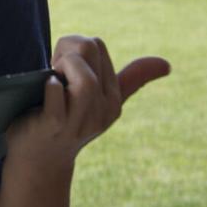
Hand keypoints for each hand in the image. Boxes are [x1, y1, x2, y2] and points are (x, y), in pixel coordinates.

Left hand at [6, 35, 170, 171]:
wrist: (39, 161)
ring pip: (84, 78)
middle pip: (89, 49)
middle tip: (53, 70)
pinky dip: (49, 85)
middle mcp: (102, 111)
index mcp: (112, 99)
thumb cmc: (66, 123)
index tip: (61, 67)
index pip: (97, 45)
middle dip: (65, 49)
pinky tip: (44, 88)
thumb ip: (131, 79)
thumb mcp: (99, 101)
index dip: (73, 46)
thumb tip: (167, 64)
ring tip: (51, 79)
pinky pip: (56, 93)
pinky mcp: (54, 126)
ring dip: (60, 66)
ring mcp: (79, 121)